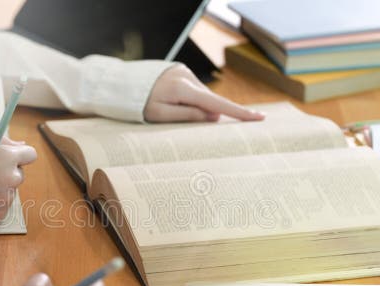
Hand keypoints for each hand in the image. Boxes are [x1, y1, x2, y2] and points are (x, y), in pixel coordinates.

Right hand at [0, 138, 36, 225]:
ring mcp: (7, 198)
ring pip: (10, 191)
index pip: (30, 154)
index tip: (12, 158)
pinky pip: (2, 206)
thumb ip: (3, 143)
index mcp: (7, 158)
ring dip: (0, 189)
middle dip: (7, 172)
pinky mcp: (0, 214)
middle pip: (20, 174)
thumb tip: (21, 144)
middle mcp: (11, 178)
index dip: (20, 155)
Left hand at [144, 64, 264, 122]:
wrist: (120, 85)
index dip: (239, 113)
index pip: (217, 104)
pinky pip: (192, 89)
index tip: (259, 118)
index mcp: (182, 89)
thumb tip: (215, 116)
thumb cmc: (137, 104)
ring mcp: (182, 71)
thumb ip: (189, 116)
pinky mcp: (179, 71)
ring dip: (198, 106)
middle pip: (209, 99)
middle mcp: (185, 77)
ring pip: (201, 95)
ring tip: (175, 111)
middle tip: (191, 120)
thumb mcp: (161, 116)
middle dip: (210, 113)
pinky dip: (192, 99)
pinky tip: (176, 103)